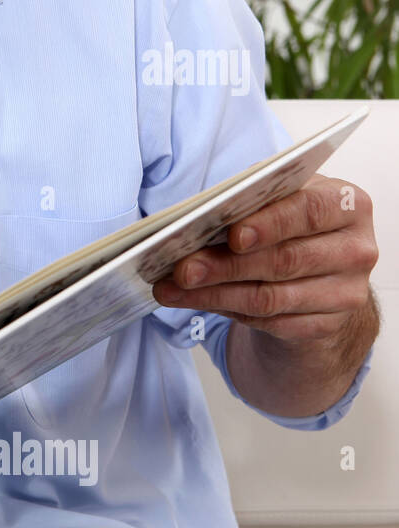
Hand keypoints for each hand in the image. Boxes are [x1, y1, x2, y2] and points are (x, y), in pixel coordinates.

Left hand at [153, 174, 378, 342]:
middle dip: (225, 265)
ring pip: (270, 297)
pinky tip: (194, 301)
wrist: (322, 272)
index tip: (233, 235)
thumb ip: (249, 204)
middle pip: (283, 260)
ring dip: (214, 294)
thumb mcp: (279, 202)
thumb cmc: (292, 225)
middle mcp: (355, 249)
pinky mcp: (327, 324)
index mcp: (347, 204)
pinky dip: (226, 310)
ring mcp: (347, 291)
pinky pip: (269, 321)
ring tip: (172, 289)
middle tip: (182, 269)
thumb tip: (198, 219)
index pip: (309, 211)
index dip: (270, 224)